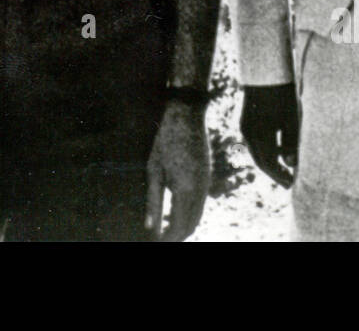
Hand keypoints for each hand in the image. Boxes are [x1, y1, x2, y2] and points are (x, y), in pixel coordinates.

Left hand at [145, 99, 210, 240]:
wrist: (188, 115)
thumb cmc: (166, 140)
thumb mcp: (154, 170)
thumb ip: (153, 201)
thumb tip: (150, 228)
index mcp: (185, 189)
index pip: (178, 227)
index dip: (167, 240)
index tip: (155, 243)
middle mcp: (200, 190)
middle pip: (191, 226)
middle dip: (176, 237)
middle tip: (160, 240)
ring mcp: (207, 184)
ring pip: (198, 216)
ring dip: (183, 227)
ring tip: (165, 232)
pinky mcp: (207, 178)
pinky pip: (200, 204)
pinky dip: (189, 214)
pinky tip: (175, 214)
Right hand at [240, 83, 297, 187]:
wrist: (266, 70)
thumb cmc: (283, 93)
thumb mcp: (292, 119)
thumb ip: (291, 143)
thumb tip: (290, 164)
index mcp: (259, 136)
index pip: (268, 165)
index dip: (280, 176)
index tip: (292, 183)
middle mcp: (248, 133)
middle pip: (260, 160)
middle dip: (274, 172)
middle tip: (288, 180)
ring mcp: (244, 126)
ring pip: (256, 151)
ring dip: (269, 161)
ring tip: (284, 167)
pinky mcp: (245, 119)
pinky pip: (254, 141)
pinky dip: (265, 149)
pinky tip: (276, 149)